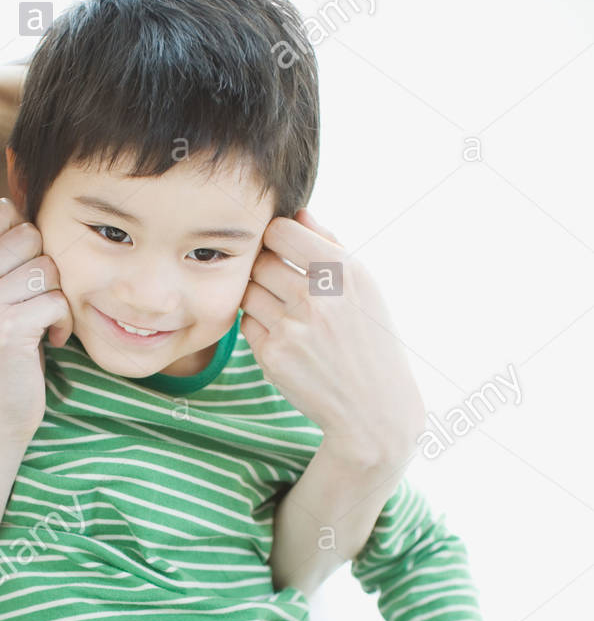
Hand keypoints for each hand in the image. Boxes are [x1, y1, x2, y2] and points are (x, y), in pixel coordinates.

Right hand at [0, 197, 73, 446]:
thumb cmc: (7, 351)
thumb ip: (3, 256)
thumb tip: (23, 200)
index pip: (4, 213)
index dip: (31, 239)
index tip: (30, 273)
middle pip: (30, 235)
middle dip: (49, 268)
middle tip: (42, 300)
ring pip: (47, 268)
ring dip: (59, 297)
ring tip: (47, 322)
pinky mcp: (6, 331)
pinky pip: (57, 300)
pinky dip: (63, 322)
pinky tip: (51, 340)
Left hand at [240, 210, 425, 465]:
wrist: (372, 407)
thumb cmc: (369, 340)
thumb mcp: (364, 288)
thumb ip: (330, 246)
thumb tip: (298, 213)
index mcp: (343, 271)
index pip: (281, 230)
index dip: (276, 239)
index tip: (284, 252)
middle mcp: (317, 296)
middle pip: (260, 261)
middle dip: (266, 271)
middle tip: (283, 288)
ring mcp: (293, 327)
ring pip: (248, 292)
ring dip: (260, 299)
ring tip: (286, 314)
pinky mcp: (274, 356)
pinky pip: (247, 325)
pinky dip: (260, 328)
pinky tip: (285, 339)